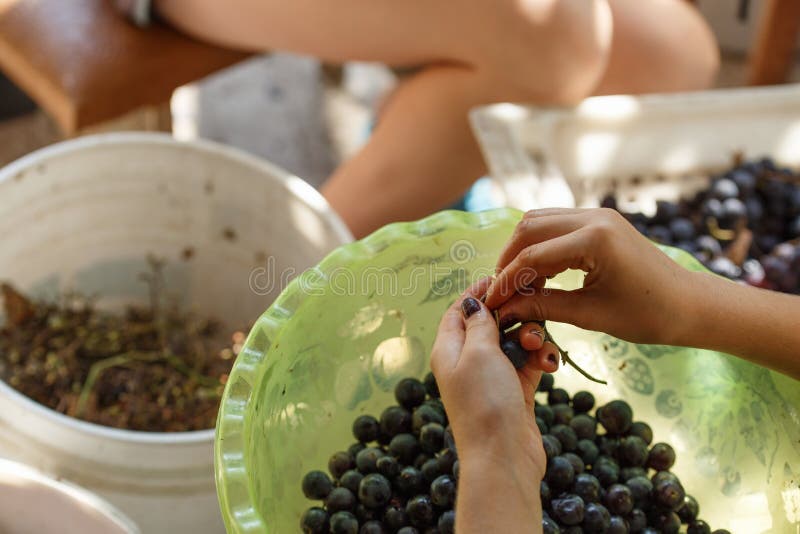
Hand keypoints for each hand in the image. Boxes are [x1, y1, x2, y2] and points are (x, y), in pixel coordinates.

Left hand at [430, 277, 557, 479]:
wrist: (503, 457)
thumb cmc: (484, 403)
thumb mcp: (478, 353)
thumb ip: (479, 324)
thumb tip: (473, 303)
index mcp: (448, 350)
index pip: (458, 311)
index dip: (477, 293)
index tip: (501, 279)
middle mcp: (467, 362)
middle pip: (490, 324)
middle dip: (513, 315)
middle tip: (529, 311)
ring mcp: (492, 378)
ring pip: (514, 342)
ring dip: (530, 337)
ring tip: (536, 345)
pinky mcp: (514, 391)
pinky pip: (529, 363)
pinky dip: (539, 359)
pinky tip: (548, 363)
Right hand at [483, 208, 697, 344]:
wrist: (691, 305)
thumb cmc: (649, 315)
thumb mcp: (591, 315)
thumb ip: (543, 307)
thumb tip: (505, 310)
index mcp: (594, 239)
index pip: (532, 256)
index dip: (506, 281)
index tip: (492, 304)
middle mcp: (594, 217)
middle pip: (528, 228)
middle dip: (508, 260)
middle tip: (499, 291)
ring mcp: (598, 215)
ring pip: (539, 220)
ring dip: (521, 249)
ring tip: (516, 283)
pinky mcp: (600, 221)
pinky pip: (556, 224)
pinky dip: (539, 245)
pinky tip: (538, 273)